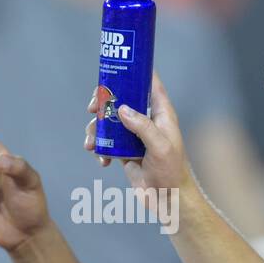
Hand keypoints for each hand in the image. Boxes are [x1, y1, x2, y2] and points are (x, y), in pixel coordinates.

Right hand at [84, 72, 194, 197]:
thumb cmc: (172, 171)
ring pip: (108, 121)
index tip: (117, 63)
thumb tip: (121, 109)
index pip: (150, 83)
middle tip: (92, 108)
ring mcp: (133, 135)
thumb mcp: (160, 146)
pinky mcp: (123, 151)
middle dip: (103, 101)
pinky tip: (101, 161)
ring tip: (91, 144)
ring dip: (95, 130)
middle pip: (121, 98)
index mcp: (161, 113)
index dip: (135, 70)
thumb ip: (142, 126)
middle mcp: (147, 120)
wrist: (167, 198)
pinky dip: (99, 149)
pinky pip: (106, 143)